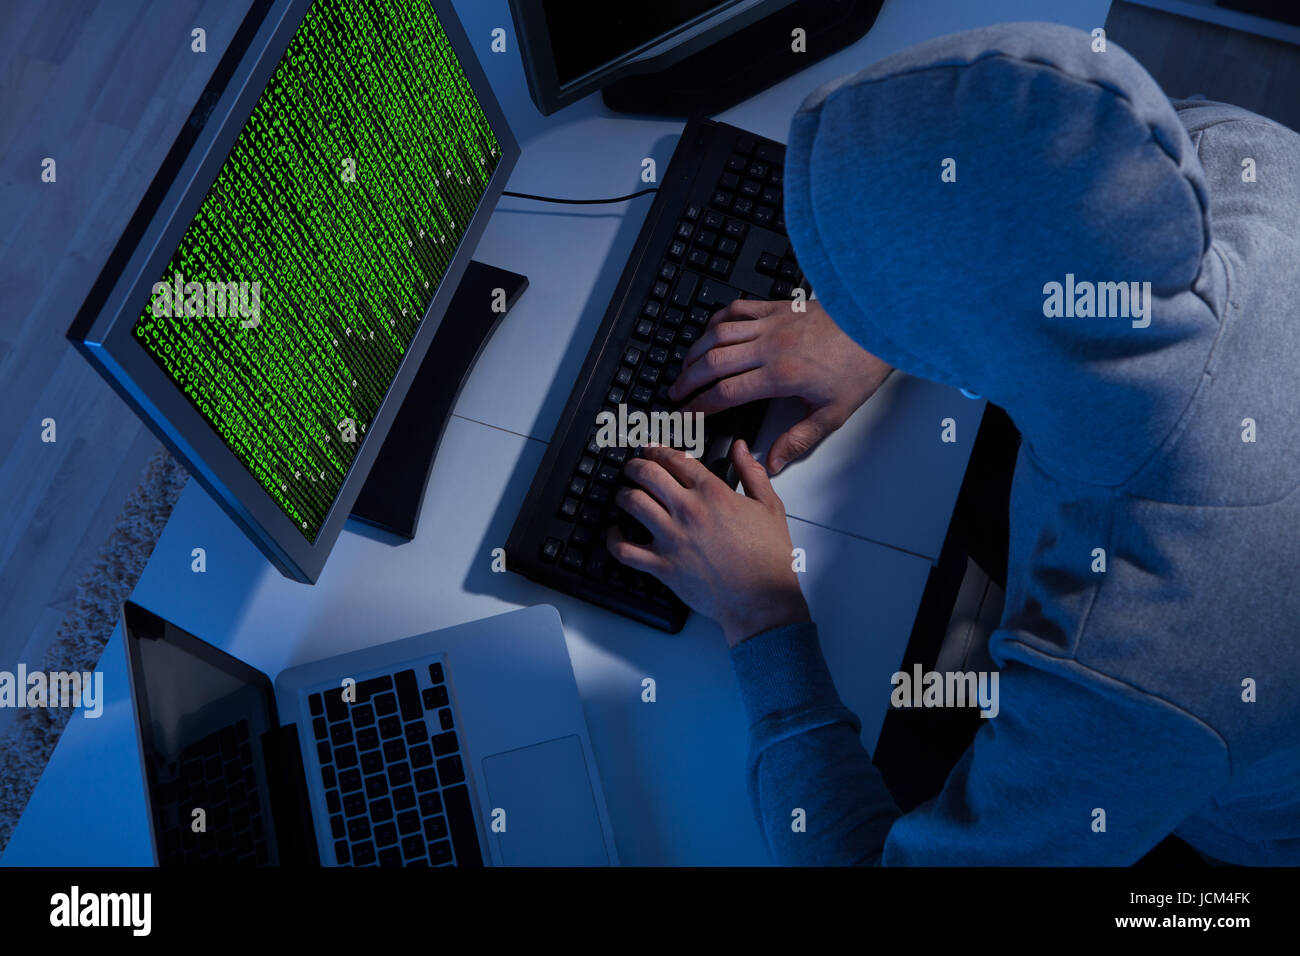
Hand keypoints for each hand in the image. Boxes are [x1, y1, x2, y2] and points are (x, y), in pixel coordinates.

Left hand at [607, 441, 808, 646]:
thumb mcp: (769, 505)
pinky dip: (614, 538)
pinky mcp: (662, 565)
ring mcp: (671, 537)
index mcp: (713, 493)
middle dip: (635, 465)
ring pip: (632, 503)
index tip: (652, 450)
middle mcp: (688, 510)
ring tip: (624, 494)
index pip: (676, 460)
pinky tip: (614, 532)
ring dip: (624, 494)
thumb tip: (741, 448)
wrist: (761, 598)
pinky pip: (625, 549)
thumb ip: (752, 472)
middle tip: (633, 467)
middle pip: (648, 474)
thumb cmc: (767, 557)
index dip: (659, 450)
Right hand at [668, 298, 891, 473]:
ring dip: (695, 350)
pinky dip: (718, 319)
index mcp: (780, 375)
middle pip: (712, 362)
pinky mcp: (778, 307)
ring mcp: (771, 323)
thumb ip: (799, 439)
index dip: (700, 405)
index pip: (726, 392)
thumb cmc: (859, 365)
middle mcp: (770, 346)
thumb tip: (774, 462)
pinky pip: (737, 309)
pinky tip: (710, 331)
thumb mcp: (834, 413)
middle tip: (675, 393)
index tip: (687, 414)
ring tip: (684, 366)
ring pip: (718, 333)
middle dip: (687, 379)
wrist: (877, 324)